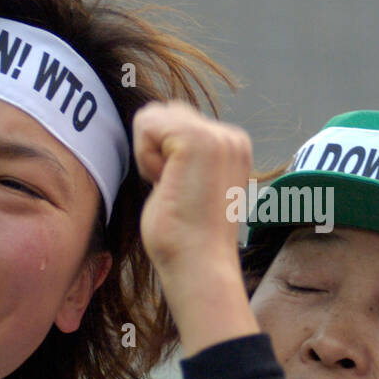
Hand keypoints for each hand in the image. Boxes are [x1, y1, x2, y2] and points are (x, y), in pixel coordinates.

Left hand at [133, 102, 251, 274]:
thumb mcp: (190, 182)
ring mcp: (218, 136)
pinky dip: (144, 157)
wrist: (199, 265)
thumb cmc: (188, 237)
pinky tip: (165, 183)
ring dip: (149, 154)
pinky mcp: (197, 140)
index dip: (164, 157)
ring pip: (152, 117)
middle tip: (174, 189)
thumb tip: (153, 129)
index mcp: (233, 146)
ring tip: (171, 187)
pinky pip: (145, 125)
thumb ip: (180, 154)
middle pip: (165, 113)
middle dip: (156, 150)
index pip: (177, 122)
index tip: (183, 191)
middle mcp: (231, 136)